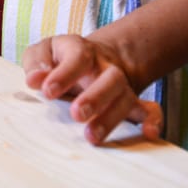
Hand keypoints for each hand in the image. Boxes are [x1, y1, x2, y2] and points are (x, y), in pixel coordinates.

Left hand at [22, 34, 162, 144]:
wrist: (92, 59)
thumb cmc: (60, 58)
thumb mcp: (44, 51)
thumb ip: (37, 62)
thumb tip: (35, 79)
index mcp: (81, 50)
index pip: (78, 58)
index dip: (63, 74)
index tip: (46, 90)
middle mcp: (105, 68)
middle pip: (110, 79)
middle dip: (95, 98)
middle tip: (76, 114)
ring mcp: (121, 86)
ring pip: (126, 99)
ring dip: (110, 118)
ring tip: (91, 136)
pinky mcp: (131, 103)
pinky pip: (150, 110)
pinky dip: (152, 121)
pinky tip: (149, 134)